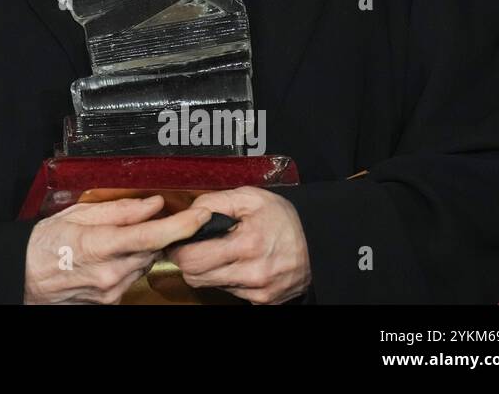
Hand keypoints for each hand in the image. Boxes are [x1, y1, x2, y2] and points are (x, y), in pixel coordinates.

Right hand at [24, 195, 211, 303]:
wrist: (23, 276)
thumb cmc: (44, 242)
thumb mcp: (78, 215)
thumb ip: (119, 210)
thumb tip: (153, 205)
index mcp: (100, 246)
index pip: (151, 236)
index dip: (181, 225)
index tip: (201, 215)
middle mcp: (110, 273)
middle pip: (152, 250)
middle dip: (155, 233)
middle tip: (144, 218)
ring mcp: (112, 291)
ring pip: (144, 264)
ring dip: (140, 249)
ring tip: (114, 238)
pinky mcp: (111, 302)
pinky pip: (132, 277)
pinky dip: (128, 263)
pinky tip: (108, 257)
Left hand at [164, 186, 310, 303]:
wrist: (319, 243)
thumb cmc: (284, 219)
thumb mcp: (250, 197)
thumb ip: (214, 201)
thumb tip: (189, 212)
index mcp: (247, 244)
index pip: (192, 258)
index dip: (180, 247)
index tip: (180, 238)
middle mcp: (253, 273)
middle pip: (195, 276)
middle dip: (188, 259)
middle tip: (195, 244)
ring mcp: (258, 291)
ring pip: (210, 285)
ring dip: (208, 269)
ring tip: (220, 250)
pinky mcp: (263, 301)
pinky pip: (229, 292)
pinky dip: (226, 278)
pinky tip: (237, 263)